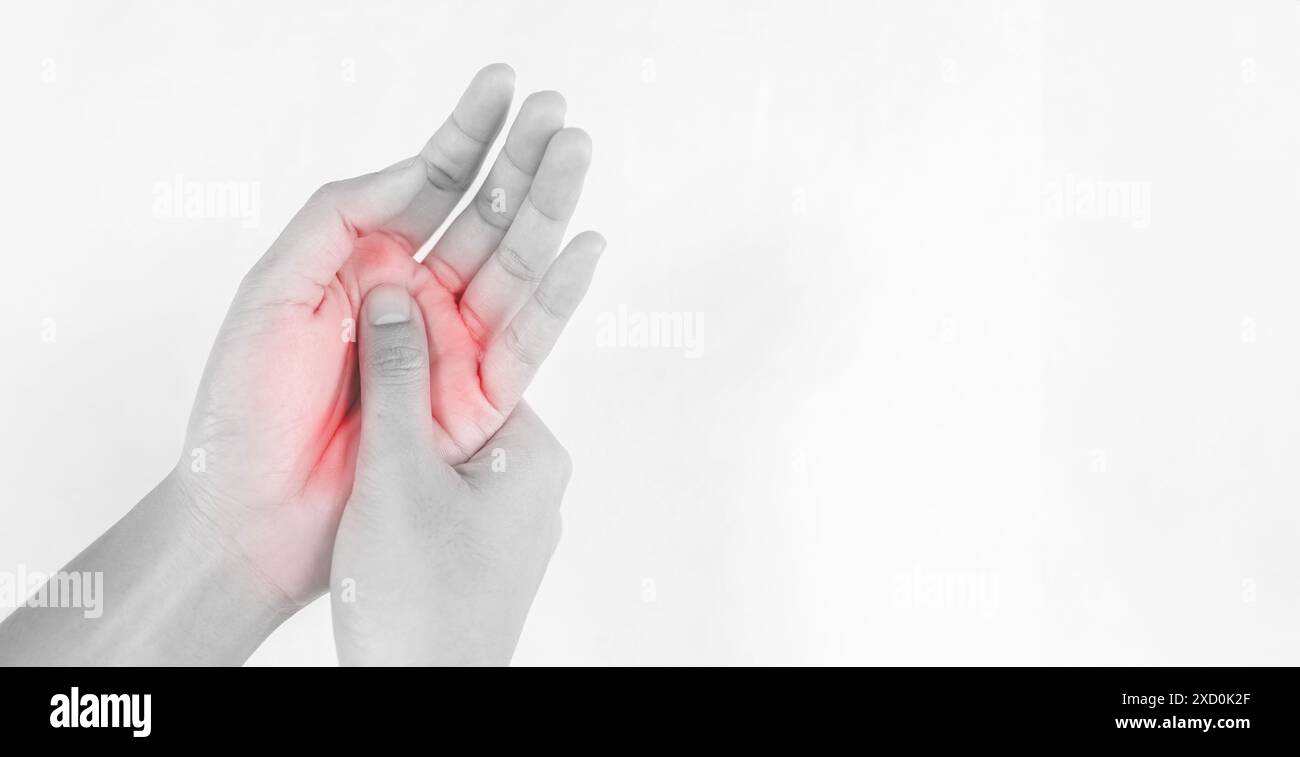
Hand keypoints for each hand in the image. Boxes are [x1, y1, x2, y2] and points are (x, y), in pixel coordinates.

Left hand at [175, 64, 594, 604]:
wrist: (249, 512)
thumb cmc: (243, 404)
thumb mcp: (274, 288)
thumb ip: (339, 219)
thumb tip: (420, 169)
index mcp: (365, 262)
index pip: (430, 184)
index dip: (469, 134)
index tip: (507, 85)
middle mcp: (416, 297)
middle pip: (484, 217)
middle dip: (522, 162)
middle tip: (561, 113)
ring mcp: (451, 348)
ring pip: (512, 267)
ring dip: (547, 211)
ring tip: (578, 154)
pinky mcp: (477, 402)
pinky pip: (525, 342)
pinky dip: (557, 296)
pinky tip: (582, 248)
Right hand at [331, 284, 587, 665]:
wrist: (422, 699)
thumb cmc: (419, 599)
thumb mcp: (396, 472)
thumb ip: (394, 379)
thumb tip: (396, 294)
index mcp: (532, 453)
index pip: (478, 363)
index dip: (418, 339)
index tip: (369, 323)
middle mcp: (534, 485)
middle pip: (459, 405)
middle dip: (402, 393)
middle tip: (343, 383)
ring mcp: (511, 524)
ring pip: (445, 454)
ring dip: (397, 441)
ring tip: (346, 445)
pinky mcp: (483, 555)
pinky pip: (441, 495)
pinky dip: (403, 485)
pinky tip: (362, 491)